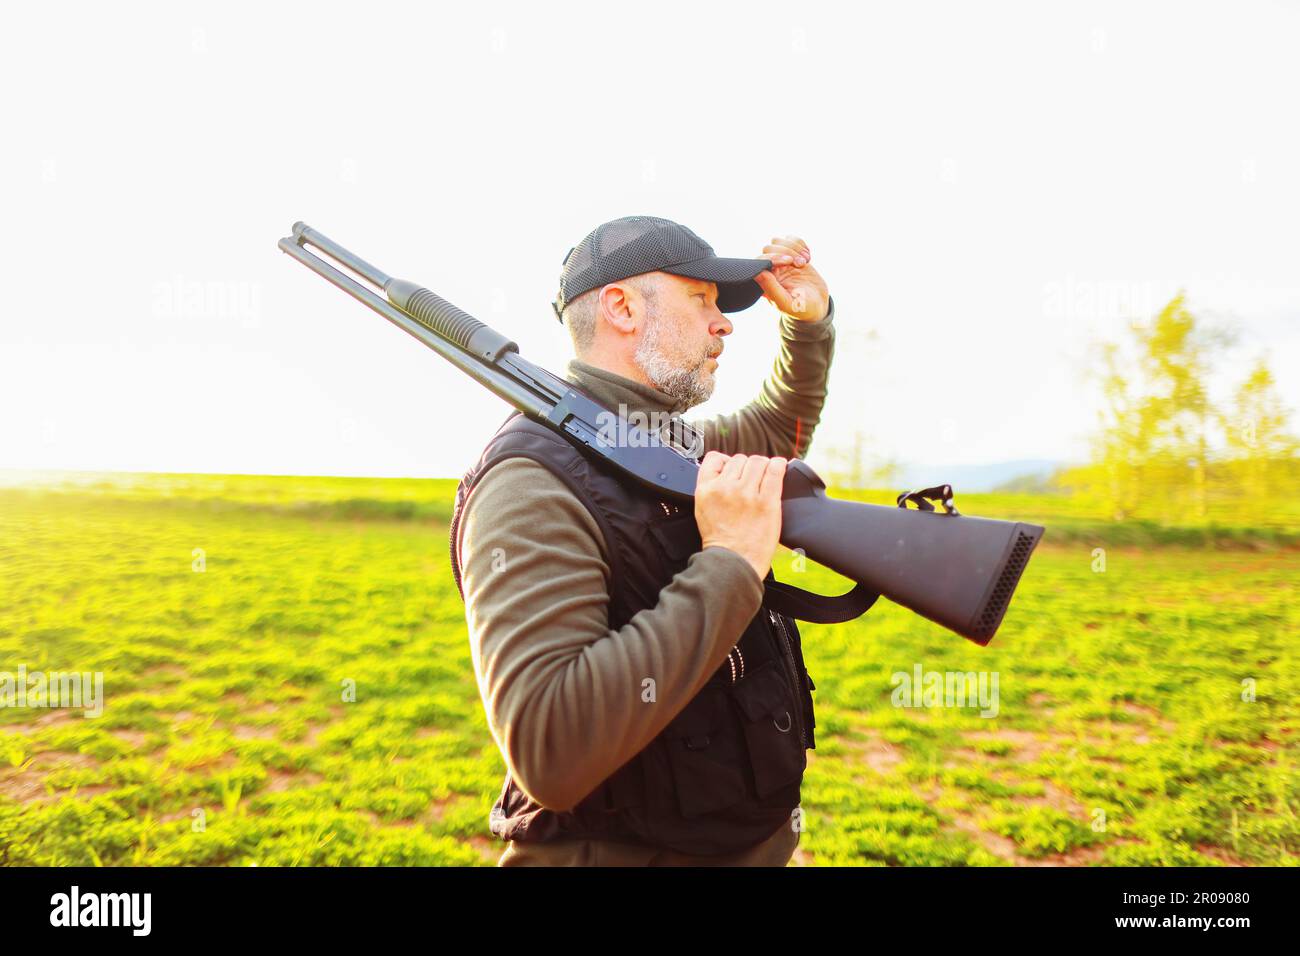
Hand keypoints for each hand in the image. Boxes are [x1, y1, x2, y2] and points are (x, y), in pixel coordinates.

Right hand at [694, 451, 786, 581]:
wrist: (733, 563)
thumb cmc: (721, 541)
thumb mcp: (703, 510)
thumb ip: (711, 488)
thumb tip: (726, 469)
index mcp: (707, 490)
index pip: (715, 458)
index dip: (726, 461)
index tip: (734, 469)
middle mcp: (726, 488)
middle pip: (739, 459)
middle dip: (746, 468)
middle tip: (751, 481)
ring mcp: (747, 494)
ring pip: (757, 462)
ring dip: (763, 466)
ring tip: (766, 476)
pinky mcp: (767, 502)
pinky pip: (775, 471)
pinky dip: (779, 465)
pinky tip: (780, 467)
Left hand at [754, 234, 829, 321]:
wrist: (817, 305)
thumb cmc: (800, 308)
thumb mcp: (786, 302)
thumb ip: (771, 288)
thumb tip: (758, 273)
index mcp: (764, 282)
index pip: (761, 259)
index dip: (774, 257)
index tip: (789, 262)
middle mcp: (770, 270)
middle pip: (769, 247)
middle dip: (787, 252)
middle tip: (800, 264)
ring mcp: (781, 261)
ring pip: (778, 241)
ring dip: (794, 247)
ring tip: (805, 261)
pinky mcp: (792, 254)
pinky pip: (791, 239)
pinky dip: (801, 244)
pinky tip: (807, 257)